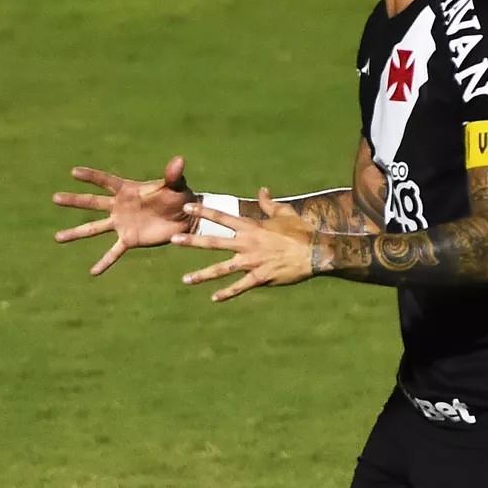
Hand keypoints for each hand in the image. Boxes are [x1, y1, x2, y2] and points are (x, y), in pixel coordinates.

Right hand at [53, 156, 195, 275]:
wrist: (186, 219)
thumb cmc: (180, 197)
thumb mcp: (176, 185)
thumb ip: (173, 175)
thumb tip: (179, 160)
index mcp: (128, 190)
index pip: (106, 181)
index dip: (91, 176)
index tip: (74, 172)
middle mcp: (119, 206)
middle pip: (92, 203)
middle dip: (74, 201)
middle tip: (55, 198)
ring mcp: (122, 224)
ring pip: (94, 228)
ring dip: (76, 233)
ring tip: (57, 238)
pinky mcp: (129, 240)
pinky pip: (113, 252)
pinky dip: (104, 262)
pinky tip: (92, 272)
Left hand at [170, 188, 314, 301]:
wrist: (315, 252)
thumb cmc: (300, 232)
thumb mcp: (284, 213)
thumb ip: (269, 203)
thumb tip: (262, 190)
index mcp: (252, 227)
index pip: (222, 217)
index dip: (204, 211)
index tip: (187, 207)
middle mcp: (247, 244)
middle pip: (214, 241)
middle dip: (192, 241)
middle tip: (172, 239)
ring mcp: (253, 262)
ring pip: (222, 269)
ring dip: (203, 274)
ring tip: (185, 280)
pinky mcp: (261, 278)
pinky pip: (240, 287)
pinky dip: (227, 293)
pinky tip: (214, 298)